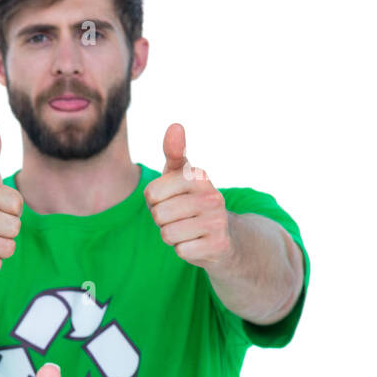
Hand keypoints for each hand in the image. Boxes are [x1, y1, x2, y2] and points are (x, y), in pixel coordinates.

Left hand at [145, 123, 235, 269]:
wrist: (225, 236)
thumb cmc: (192, 201)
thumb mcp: (182, 176)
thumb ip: (174, 152)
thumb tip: (175, 125)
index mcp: (199, 176)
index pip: (151, 193)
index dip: (154, 201)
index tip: (172, 199)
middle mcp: (212, 196)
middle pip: (158, 215)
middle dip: (163, 220)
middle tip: (181, 217)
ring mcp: (217, 221)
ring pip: (167, 234)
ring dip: (173, 235)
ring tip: (188, 229)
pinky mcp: (218, 245)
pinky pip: (181, 250)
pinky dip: (184, 250)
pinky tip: (198, 243)